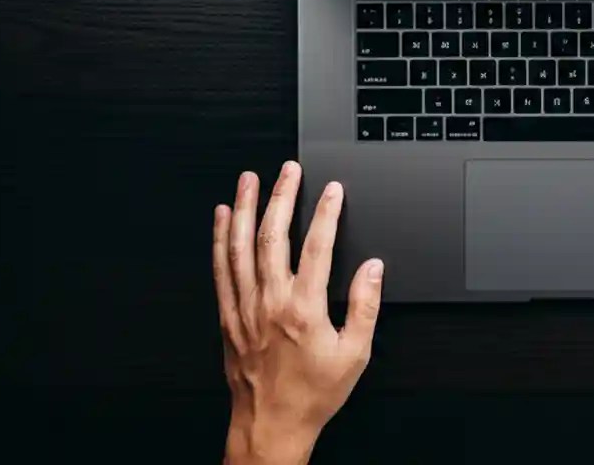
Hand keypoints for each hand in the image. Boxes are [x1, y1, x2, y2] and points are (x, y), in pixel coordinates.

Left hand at [212, 161, 383, 464]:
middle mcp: (270, 302)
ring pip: (240, 246)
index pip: (316, 246)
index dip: (325, 212)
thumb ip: (365, 306)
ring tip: (248, 180)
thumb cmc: (312, 394)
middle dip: (282, 196)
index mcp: (304, 309)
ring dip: (244, 208)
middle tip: (289, 169)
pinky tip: (221, 218)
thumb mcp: (355, 354)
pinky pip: (220, 269)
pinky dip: (220, 239)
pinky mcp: (228, 316)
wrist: (271, 424)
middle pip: (272, 236)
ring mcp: (245, 307)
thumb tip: (373, 269)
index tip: (332, 190)